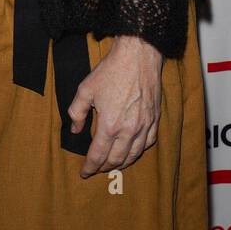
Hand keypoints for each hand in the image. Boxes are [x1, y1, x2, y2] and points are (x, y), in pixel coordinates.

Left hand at [68, 34, 163, 176]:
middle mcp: (129, 130)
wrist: (138, 57)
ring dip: (122, 163)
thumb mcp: (86, 89)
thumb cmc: (111, 71)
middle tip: (96, 168)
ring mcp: (144, 126)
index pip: (98, 155)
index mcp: (110, 125)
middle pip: (116, 159)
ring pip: (133, 155)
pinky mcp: (154, 120)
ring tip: (113, 164)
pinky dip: (138, 151)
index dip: (90, 166)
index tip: (84, 172)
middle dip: (105, 167)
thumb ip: (77, 112)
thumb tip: (75, 130)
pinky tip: (132, 150)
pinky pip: (148, 143)